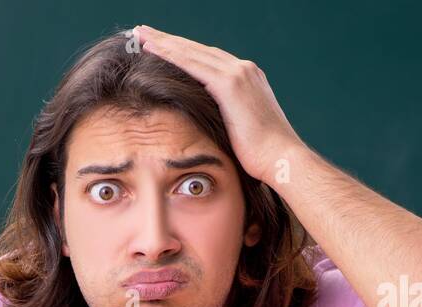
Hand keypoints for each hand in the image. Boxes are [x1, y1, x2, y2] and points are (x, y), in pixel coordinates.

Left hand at [134, 24, 303, 184]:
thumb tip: (206, 126)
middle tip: (142, 31)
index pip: (207, 59)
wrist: (281, 159)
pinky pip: (193, 64)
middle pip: (197, 49)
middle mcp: (244, 70)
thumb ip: (225, 119)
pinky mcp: (230, 85)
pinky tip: (152, 49)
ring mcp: (239, 74)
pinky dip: (171, 54)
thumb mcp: (240, 131)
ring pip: (192, 52)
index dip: (182, 52)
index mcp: (247, 79)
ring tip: (140, 34)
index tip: (160, 47)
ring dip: (164, 42)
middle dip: (168, 40)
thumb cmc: (261, 156)